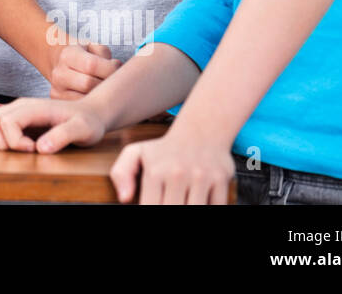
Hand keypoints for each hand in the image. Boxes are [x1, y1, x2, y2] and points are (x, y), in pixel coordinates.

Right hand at [0, 95, 106, 151]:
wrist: (90, 114)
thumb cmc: (88, 122)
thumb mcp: (83, 129)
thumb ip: (63, 136)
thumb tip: (40, 148)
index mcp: (33, 107)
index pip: (7, 122)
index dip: (15, 142)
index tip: (34, 149)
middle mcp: (19, 106)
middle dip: (0, 142)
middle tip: (24, 150)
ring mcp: (14, 112)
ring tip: (20, 148)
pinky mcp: (13, 119)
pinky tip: (20, 146)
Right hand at [45, 41, 120, 98]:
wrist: (62, 64)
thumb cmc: (84, 55)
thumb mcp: (94, 48)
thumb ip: (105, 55)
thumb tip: (116, 67)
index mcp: (68, 55)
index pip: (91, 65)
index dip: (109, 68)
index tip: (116, 67)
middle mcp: (59, 73)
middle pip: (88, 84)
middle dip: (105, 84)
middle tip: (113, 81)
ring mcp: (57, 90)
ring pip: (85, 99)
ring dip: (100, 96)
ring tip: (105, 89)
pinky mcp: (59, 102)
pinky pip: (81, 108)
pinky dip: (93, 104)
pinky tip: (98, 97)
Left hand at [109, 129, 235, 203]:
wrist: (201, 130)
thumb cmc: (165, 149)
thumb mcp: (136, 153)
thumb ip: (121, 174)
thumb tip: (124, 199)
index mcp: (155, 172)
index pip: (150, 207)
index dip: (150, 211)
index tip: (155, 203)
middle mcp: (177, 174)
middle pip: (172, 209)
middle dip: (169, 209)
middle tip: (169, 200)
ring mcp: (201, 177)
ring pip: (195, 209)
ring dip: (189, 208)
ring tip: (182, 200)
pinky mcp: (221, 180)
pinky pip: (217, 206)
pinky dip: (210, 206)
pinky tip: (198, 199)